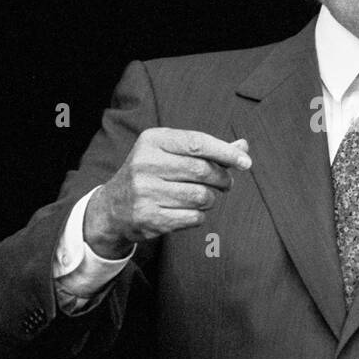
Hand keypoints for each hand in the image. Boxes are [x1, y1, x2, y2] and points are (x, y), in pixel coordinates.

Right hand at [83, 128, 251, 257]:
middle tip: (226, 183)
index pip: (197, 143)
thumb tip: (243, 146)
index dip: (226, 152)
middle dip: (222, 178)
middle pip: (203, 171)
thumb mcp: (171, 153)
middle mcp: (145, 164)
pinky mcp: (150, 218)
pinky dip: (199, 215)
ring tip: (204, 196)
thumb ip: (207, 150)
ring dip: (211, 198)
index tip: (246, 162)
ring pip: (201, 196)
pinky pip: (194, 217)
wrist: (113, 208)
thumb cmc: (152, 174)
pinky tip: (189, 210)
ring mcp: (145, 192)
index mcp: (152, 141)